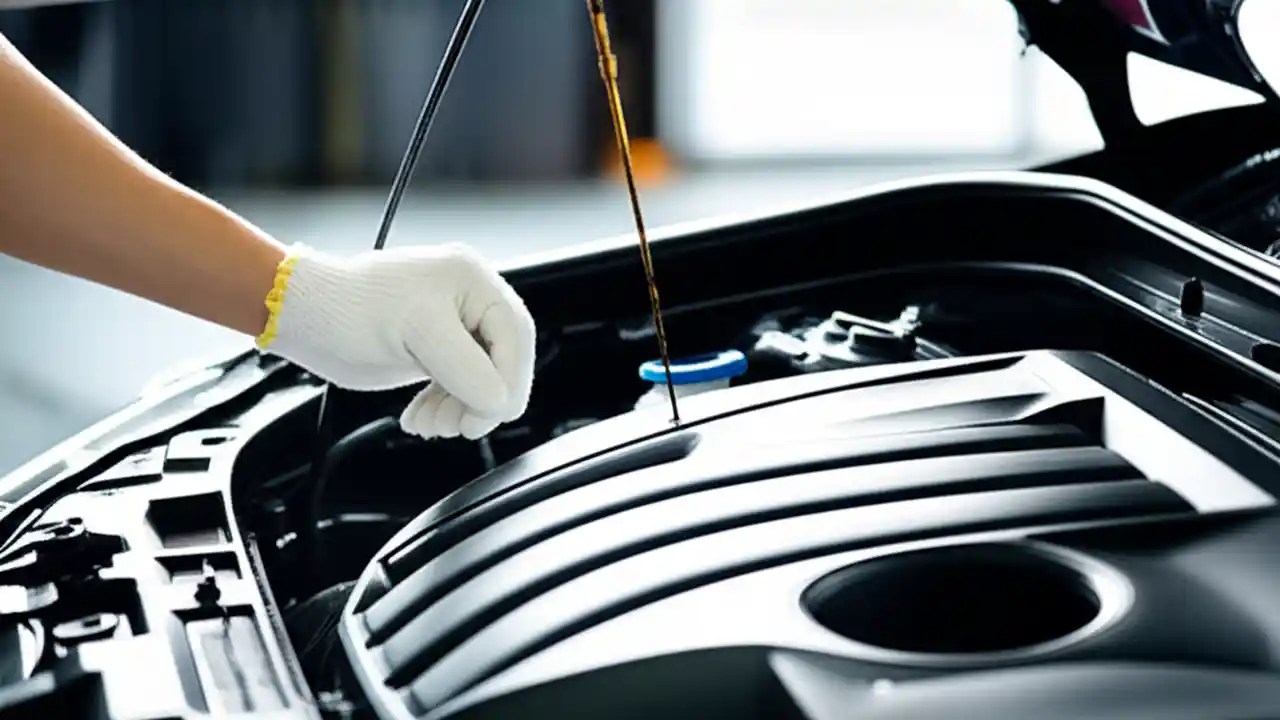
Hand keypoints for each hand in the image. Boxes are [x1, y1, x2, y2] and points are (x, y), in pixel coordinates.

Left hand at [257, 244, 535, 439]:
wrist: (304, 316)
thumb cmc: (349, 307)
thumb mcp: (418, 335)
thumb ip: (467, 369)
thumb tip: (499, 402)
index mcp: (471, 280)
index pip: (515, 336)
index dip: (510, 379)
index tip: (493, 414)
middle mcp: (466, 300)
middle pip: (501, 361)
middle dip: (481, 399)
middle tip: (462, 426)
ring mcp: (450, 327)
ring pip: (480, 380)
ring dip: (458, 410)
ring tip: (429, 423)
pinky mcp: (432, 351)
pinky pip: (456, 387)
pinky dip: (442, 409)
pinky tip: (419, 418)